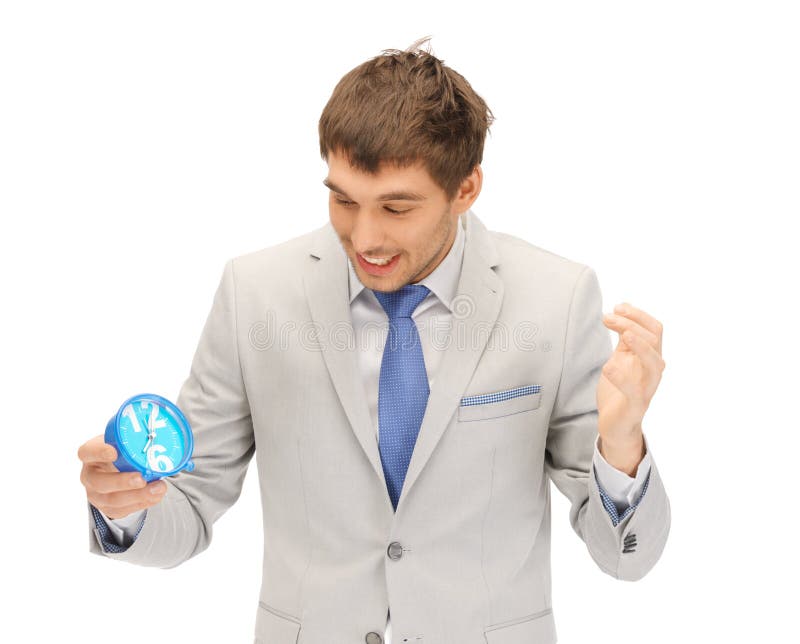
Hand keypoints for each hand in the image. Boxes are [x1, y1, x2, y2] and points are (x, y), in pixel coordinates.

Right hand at [78, 435, 166, 519]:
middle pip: (100, 482)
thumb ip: (133, 435)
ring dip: (138, 495)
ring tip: (158, 488)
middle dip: (123, 482)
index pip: (87, 452)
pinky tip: (156, 495)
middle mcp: (90, 476)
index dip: (99, 452)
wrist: (117, 468)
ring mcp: (97, 494)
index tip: (114, 451)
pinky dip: (143, 502)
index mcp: (90, 454)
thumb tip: (158, 428)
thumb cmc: (121, 450)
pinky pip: (124, 509)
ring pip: (113, 500)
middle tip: (141, 478)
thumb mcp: (122, 439)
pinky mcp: (108, 508)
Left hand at [598, 302, 665, 474]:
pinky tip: (608, 367)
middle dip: (632, 324)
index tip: (618, 307)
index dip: (638, 315)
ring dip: (640, 345)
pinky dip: (621, 377)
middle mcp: (653, 370)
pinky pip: (634, 390)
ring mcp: (648, 387)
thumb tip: (618, 314)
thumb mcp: (621, 359)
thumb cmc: (619, 390)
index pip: (654, 329)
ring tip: (624, 334)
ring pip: (654, 362)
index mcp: (650, 357)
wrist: (616, 424)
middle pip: (654, 339)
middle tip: (607, 317)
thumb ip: (623, 341)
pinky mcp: (636, 404)